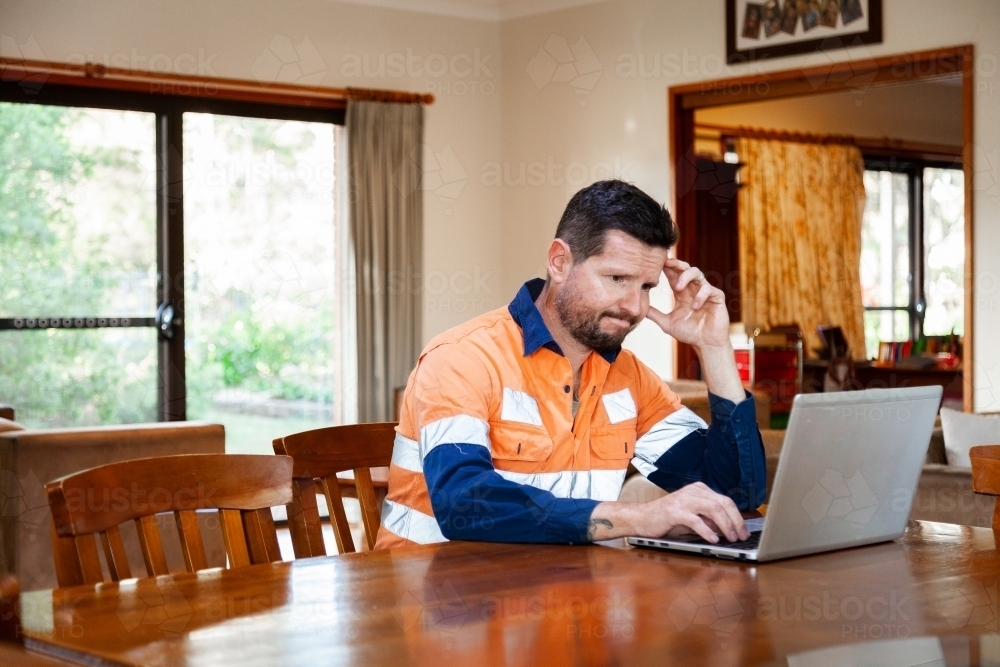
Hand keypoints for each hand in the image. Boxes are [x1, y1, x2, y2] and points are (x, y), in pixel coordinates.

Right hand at [587, 482, 749, 542]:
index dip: (738, 517)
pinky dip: (707, 531)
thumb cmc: (668, 519)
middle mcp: (693, 491)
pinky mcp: (674, 511)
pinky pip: (696, 520)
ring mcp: (683, 500)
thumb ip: (709, 518)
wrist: (642, 518)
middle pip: (723, 503)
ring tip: (731, 538)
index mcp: (699, 490)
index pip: (725, 501)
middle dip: (736, 521)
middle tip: (741, 537)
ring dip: (725, 526)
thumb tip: (730, 528)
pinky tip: (713, 539)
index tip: (745, 531)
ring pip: (713, 509)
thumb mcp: (693, 516)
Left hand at [645, 258, 730, 349]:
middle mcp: (693, 289)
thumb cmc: (689, 333)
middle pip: (685, 268)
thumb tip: (638, 308)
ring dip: (686, 277)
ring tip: (678, 288)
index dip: (666, 268)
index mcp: (682, 293)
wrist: (706, 344)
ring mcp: (705, 292)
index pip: (674, 275)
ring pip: (697, 273)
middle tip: (666, 264)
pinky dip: (700, 295)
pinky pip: (709, 289)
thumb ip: (654, 314)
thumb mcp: (667, 323)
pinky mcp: (717, 297)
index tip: (655, 264)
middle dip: (676, 264)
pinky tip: (694, 306)